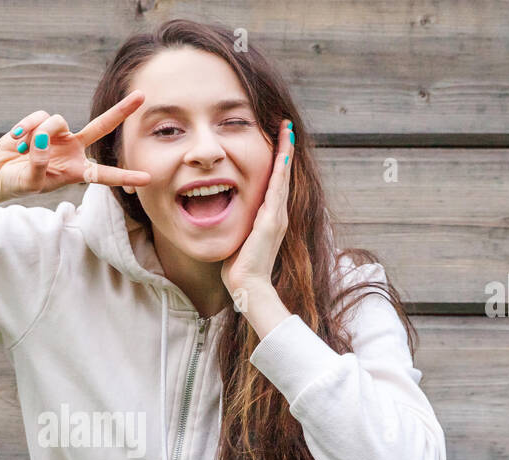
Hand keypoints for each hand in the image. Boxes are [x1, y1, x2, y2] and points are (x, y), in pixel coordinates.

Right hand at [0, 91, 152, 211]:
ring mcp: (58, 134)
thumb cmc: (18, 184)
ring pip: (58, 121)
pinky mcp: (41, 123)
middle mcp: (72, 150)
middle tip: (142, 96)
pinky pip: (39, 116)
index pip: (105, 174)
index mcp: (76, 171)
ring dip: (39, 133)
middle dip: (121, 111)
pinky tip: (17, 140)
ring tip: (23, 151)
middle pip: (101, 126)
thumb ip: (39, 165)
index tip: (147, 178)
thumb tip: (43, 140)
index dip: (125, 176)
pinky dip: (26, 127)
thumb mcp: (31, 182)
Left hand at [220, 119, 294, 297]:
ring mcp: (277, 217)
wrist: (248, 285)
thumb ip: (237, 224)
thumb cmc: (239, 267)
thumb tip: (223, 215)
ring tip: (285, 130)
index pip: (274, 182)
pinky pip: (277, 190)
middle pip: (283, 174)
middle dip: (284, 149)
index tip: (276, 140)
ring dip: (284, 152)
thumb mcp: (239, 238)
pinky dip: (280, 170)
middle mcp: (278, 214)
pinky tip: (281, 153)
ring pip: (283, 177)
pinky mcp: (272, 221)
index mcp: (270, 217)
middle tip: (285, 125)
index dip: (276, 161)